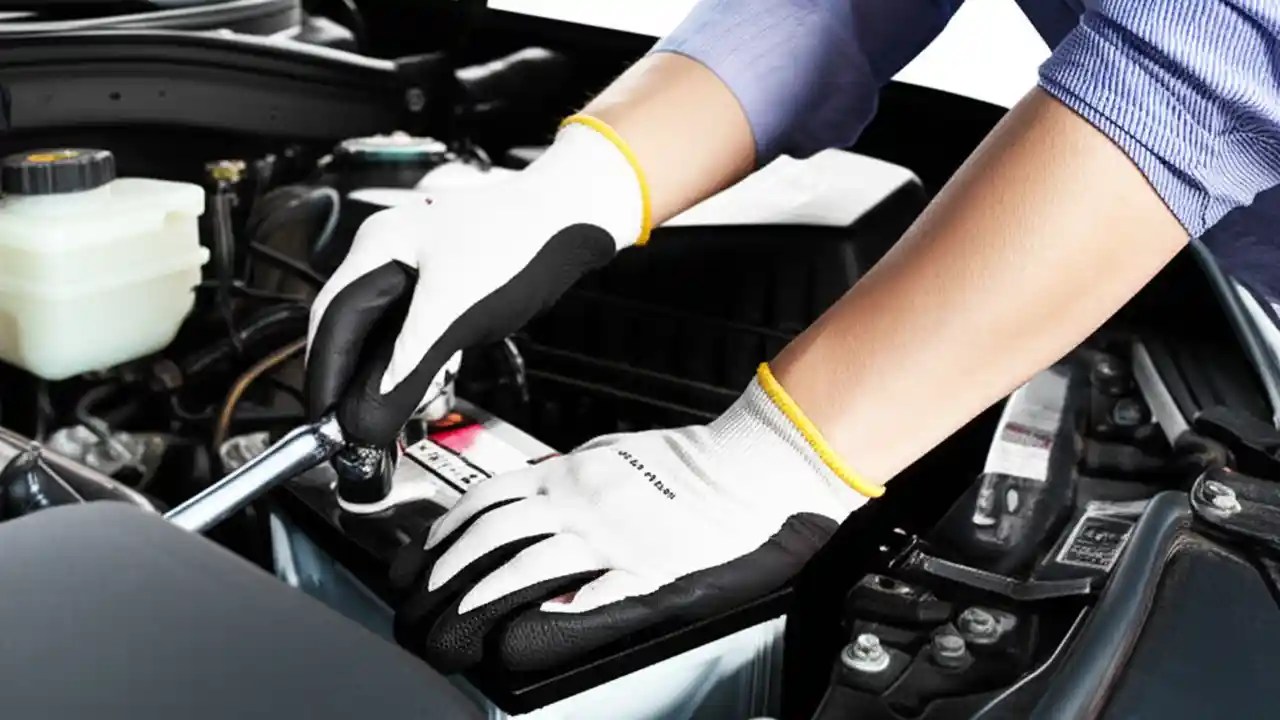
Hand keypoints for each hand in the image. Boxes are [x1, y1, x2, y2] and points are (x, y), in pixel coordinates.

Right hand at [306, 120, 646, 445]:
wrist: (572, 216)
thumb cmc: (521, 244)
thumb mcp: (456, 312)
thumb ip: (410, 362)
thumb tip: (369, 409)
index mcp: (379, 246)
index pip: (330, 318)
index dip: (323, 372)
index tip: (324, 417)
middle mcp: (389, 250)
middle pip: (348, 322)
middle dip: (344, 374)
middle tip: (344, 423)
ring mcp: (415, 263)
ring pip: (379, 325)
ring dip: (375, 368)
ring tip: (372, 412)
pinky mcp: (442, 278)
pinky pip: (408, 324)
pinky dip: (404, 356)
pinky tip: (410, 383)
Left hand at [389, 365, 880, 671]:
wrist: (744, 466)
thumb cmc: (684, 462)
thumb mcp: (610, 451)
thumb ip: (565, 473)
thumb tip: (525, 493)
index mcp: (570, 474)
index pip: (489, 498)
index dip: (449, 528)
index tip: (427, 551)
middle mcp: (579, 502)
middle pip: (493, 532)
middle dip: (449, 567)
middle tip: (425, 595)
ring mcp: (608, 536)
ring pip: (525, 562)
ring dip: (481, 593)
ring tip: (454, 620)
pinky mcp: (642, 569)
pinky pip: (588, 596)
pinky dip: (551, 615)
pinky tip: (524, 634)